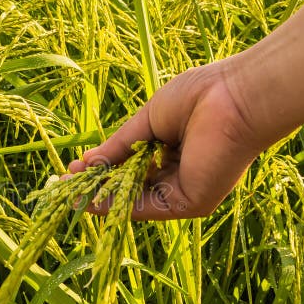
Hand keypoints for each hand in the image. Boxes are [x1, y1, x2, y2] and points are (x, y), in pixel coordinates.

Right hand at [68, 60, 259, 219]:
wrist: (235, 96)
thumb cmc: (199, 96)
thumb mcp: (147, 122)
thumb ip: (118, 146)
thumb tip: (87, 163)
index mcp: (174, 151)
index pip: (133, 167)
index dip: (104, 169)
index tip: (77, 166)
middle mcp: (180, 175)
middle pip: (132, 188)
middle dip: (98, 186)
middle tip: (68, 183)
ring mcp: (185, 191)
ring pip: (137, 201)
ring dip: (103, 198)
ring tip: (72, 191)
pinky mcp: (190, 203)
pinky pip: (148, 207)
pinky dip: (119, 205)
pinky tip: (93, 199)